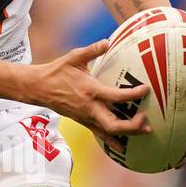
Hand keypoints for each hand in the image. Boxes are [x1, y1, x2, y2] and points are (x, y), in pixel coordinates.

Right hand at [28, 40, 152, 152]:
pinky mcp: (83, 122)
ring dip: (128, 134)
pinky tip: (124, 144)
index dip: (134, 94)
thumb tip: (107, 41)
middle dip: (133, 125)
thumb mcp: (74, 57)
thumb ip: (93, 50)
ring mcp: (86, 117)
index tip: (146, 89)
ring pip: (109, 133)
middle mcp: (90, 108)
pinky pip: (100, 134)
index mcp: (91, 91)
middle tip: (146, 118)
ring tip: (144, 130)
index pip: (117, 96)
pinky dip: (113, 140)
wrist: (39, 87)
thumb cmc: (57, 71)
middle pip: (115, 125)